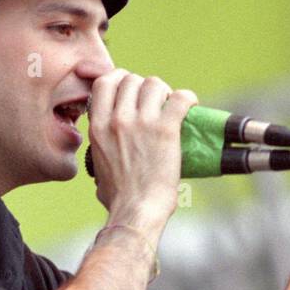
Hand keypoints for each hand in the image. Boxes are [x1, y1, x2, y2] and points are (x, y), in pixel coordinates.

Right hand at [86, 68, 197, 214]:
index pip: (104, 83)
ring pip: (154, 84)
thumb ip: (100, 158)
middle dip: (143, 86)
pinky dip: (188, 99)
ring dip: (164, 92)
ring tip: (170, 106)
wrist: (136, 210)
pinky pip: (180, 98)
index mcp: (98, 127)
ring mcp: (141, 122)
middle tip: (155, 102)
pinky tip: (191, 106)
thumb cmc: (119, 199)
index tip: (129, 89)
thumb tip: (103, 171)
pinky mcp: (165, 129)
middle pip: (131, 79)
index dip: (119, 80)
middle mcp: (117, 119)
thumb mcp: (98, 171)